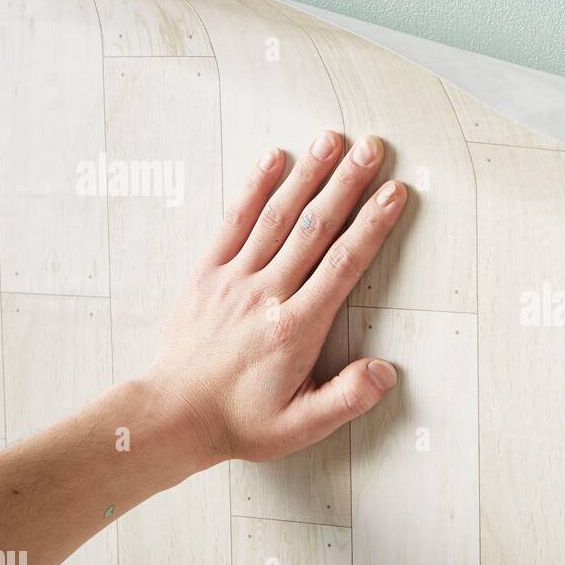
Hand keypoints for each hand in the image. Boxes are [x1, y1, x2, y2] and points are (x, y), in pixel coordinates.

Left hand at [141, 129, 406, 466]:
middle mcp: (267, 294)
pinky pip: (233, 222)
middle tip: (372, 149)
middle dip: (347, 184)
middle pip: (315, 228)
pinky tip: (274, 159)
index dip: (372, 225)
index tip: (394, 194)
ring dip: (307, 175)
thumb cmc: (240, 422)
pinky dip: (254, 188)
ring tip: (332, 139)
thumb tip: (387, 371)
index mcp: (296, 328)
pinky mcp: (207, 274)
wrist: (171, 417)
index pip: (343, 265)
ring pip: (277, 216)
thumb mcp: (301, 426)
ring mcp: (234, 280)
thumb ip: (347, 398)